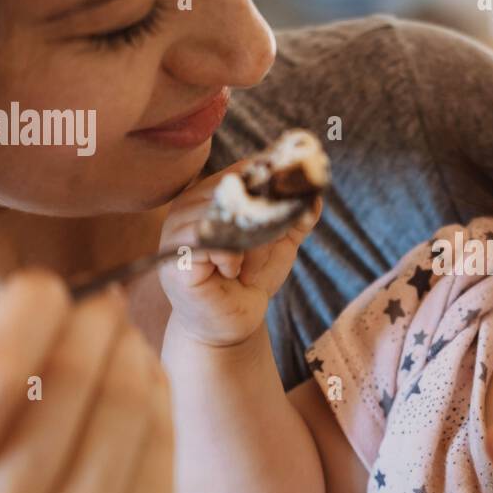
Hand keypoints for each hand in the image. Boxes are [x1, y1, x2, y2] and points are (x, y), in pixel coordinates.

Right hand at [0, 230, 179, 492]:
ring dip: (129, 349)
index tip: (41, 288)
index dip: (30, 304)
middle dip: (90, 317)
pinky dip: (156, 397)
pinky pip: (167, 443)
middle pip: (77, 377)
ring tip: (111, 339)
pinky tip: (134, 388)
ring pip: (134, 401)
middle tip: (90, 302)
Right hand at [158, 159, 321, 346]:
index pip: (242, 170)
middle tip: (266, 244)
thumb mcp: (280, 243)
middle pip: (234, 190)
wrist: (232, 322)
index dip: (270, 180)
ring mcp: (176, 230)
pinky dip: (232, 259)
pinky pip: (212, 244)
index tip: (293, 193)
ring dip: (246, 243)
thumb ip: (297, 218)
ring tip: (244, 265)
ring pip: (223, 216)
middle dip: (261, 218)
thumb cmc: (250, 279)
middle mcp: (188, 205)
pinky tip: (230, 273)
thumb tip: (316, 197)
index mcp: (210, 194)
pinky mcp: (176, 258)